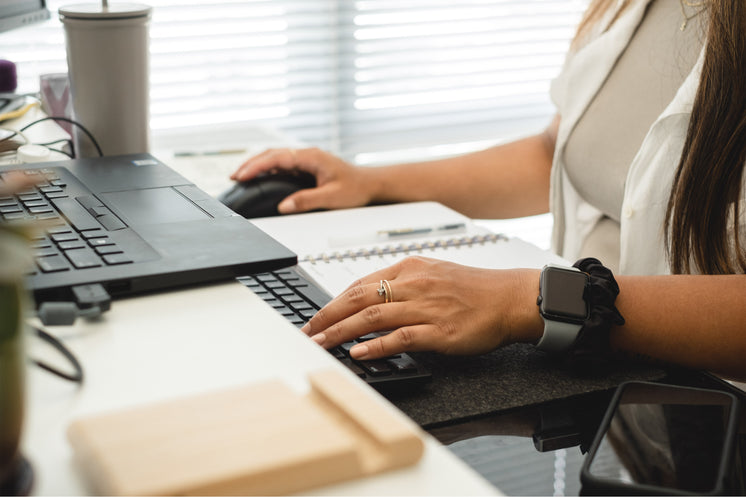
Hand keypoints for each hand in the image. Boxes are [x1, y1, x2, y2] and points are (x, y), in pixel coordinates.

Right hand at [229, 147, 375, 213]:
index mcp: (311, 157)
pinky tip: (259, 178)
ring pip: (276, 157)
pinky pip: (282, 164)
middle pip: (272, 154)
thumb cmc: (357, 188)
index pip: (277, 158)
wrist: (372, 184)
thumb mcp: (332, 198)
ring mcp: (306, 160)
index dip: (257, 166)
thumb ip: (307, 201)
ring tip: (240, 176)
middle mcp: (307, 155)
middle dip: (251, 164)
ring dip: (258, 165)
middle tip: (233, 176)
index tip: (241, 175)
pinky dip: (268, 170)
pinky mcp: (307, 167)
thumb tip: (284, 206)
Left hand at [301, 256, 542, 359]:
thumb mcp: (433, 275)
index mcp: (409, 268)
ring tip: (321, 343)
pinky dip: (376, 345)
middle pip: (358, 298)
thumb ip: (401, 285)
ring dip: (342, 331)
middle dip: (327, 316)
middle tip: (307, 331)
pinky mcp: (440, 329)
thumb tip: (369, 300)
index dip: (333, 302)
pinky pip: (400, 336)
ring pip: (373, 317)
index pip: (360, 284)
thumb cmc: (474, 289)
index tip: (316, 317)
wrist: (510, 298)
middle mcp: (414, 284)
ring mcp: (426, 306)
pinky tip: (358, 353)